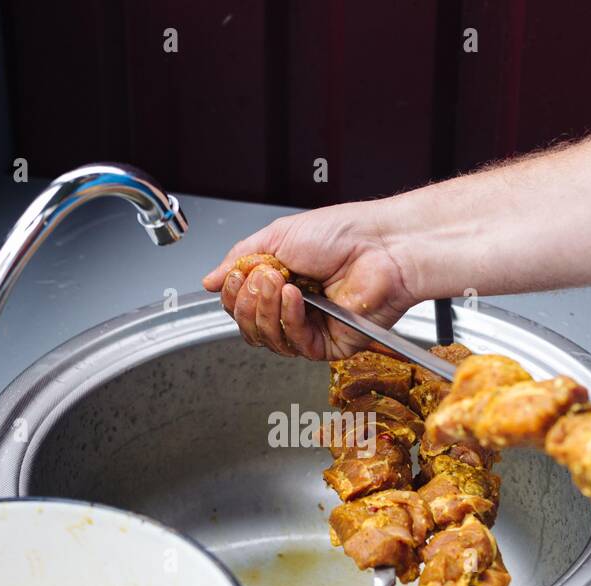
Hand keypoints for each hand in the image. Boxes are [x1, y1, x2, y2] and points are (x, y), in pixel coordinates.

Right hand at [202, 201, 418, 360]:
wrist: (381, 244)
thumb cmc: (343, 234)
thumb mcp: (278, 236)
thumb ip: (240, 259)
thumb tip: (209, 280)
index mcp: (280, 282)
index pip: (239, 304)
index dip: (232, 293)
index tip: (238, 274)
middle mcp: (294, 308)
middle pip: (248, 326)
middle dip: (246, 301)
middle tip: (262, 276)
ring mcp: (312, 329)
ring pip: (267, 339)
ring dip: (266, 308)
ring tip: (280, 281)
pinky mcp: (330, 346)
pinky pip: (296, 344)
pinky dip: (290, 319)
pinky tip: (296, 297)